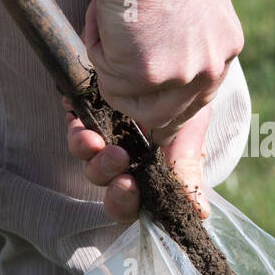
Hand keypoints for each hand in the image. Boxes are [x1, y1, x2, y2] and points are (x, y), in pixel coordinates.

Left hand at [65, 101, 211, 224]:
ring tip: (91, 135)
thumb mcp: (189, 133)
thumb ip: (188, 169)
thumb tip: (199, 212)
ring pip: (86, 156)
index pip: (133, 204)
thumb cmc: (187, 102)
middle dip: (104, 173)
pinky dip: (74, 122)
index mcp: (150, 175)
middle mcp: (126, 162)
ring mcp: (106, 140)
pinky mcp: (91, 117)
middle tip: (115, 157)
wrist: (171, 61)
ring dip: (85, 149)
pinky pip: (75, 126)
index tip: (128, 185)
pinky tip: (74, 111)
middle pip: (105, 182)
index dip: (125, 202)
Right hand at [86, 0, 243, 141]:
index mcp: (226, 48)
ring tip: (106, 25)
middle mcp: (213, 67)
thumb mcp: (187, 1)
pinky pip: (109, 82)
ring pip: (132, 101)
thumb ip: (180, 37)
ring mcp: (183, 74)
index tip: (138, 90)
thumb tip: (148, 59)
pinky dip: (97, 51)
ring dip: (110, 70)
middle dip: (132, 97)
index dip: (161, 98)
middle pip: (167, 115)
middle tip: (109, 66)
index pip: (195, 98)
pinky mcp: (150, 74)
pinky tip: (103, 16)